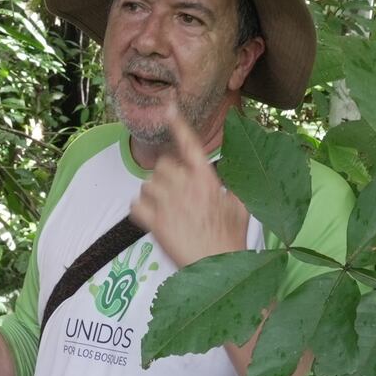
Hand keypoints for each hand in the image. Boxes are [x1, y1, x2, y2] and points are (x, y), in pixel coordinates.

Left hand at [129, 113, 248, 268]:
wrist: (219, 268)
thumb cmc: (231, 239)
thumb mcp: (239, 205)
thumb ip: (230, 183)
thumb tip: (225, 173)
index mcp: (207, 179)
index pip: (190, 144)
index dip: (178, 123)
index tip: (168, 107)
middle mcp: (186, 186)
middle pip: (162, 165)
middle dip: (166, 177)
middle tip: (176, 195)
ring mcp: (168, 204)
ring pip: (147, 185)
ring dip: (154, 195)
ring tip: (169, 212)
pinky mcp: (154, 223)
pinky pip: (136, 205)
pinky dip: (141, 210)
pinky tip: (154, 219)